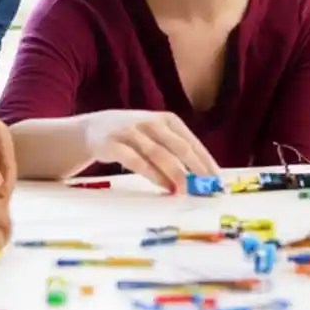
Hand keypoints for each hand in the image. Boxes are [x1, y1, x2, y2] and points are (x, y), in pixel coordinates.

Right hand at [82, 110, 220, 191]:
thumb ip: (175, 151)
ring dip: (175, 173)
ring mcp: (131, 132)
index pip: (191, 142)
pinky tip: (164, 186)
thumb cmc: (132, 136)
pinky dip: (152, 174)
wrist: (92, 129)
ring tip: (186, 190)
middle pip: (179, 147)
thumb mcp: (156, 136)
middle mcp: (151, 122)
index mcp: (167, 119)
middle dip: (195, 168)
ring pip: (159, 153)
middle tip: (207, 187)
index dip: (206, 161)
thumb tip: (200, 178)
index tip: (217, 180)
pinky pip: (136, 161)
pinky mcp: (114, 144)